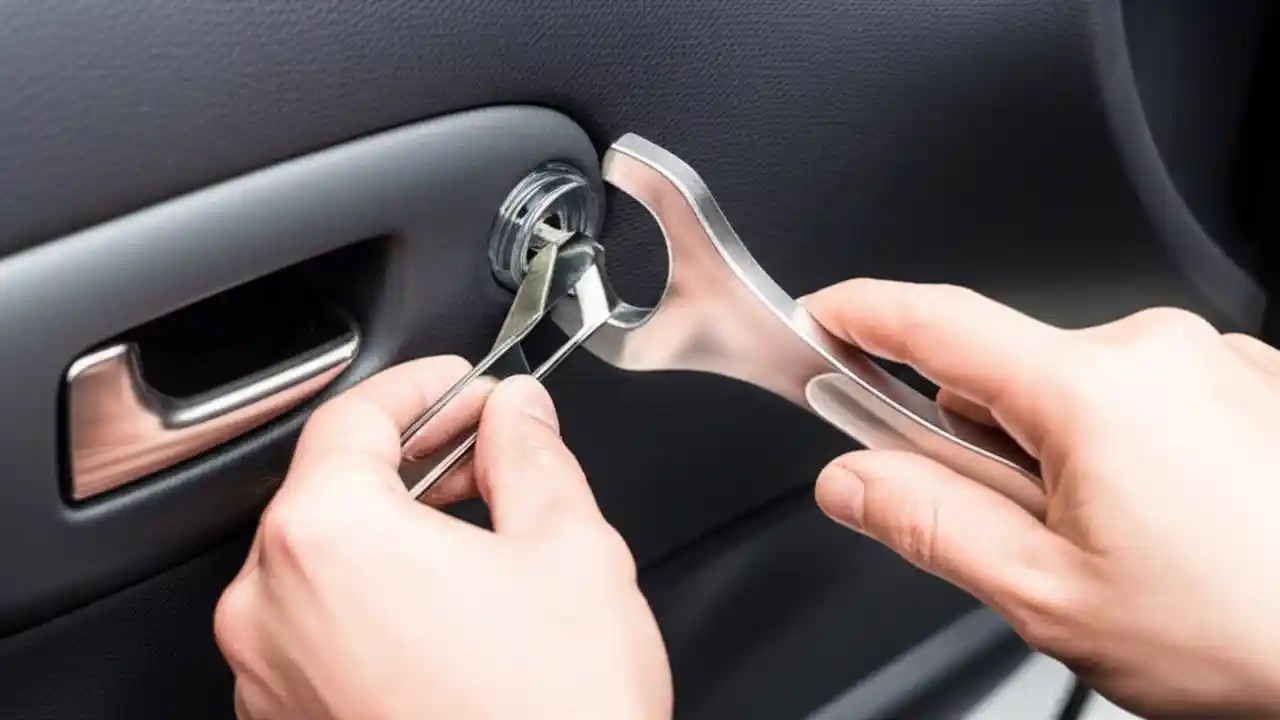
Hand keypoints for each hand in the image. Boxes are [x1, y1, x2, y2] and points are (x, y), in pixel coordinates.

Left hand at [214, 358, 671, 719]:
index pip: (356, 415)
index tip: (467, 383)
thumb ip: (531, 455)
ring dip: (398, 529)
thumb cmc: (553, 713)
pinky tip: (450, 607)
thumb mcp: (568, 550)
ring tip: (482, 531)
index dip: (424, 385)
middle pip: (333, 487)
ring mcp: (271, 676)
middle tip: (491, 450)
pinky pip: (322, 629)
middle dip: (417, 458)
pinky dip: (377, 598)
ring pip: (327, 561)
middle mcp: (272, 605)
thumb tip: (516, 414)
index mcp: (327, 537)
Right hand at [806, 279, 1279, 718]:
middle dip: (981, 436)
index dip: (863, 313)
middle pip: (1004, 369)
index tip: (821, 312)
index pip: (939, 324)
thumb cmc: (1242, 633)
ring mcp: (1215, 360)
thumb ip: (930, 524)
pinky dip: (1121, 440)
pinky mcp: (1250, 381)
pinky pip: (1141, 391)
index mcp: (1095, 391)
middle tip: (1016, 522)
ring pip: (1073, 386)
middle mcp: (1158, 351)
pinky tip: (1162, 514)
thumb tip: (851, 479)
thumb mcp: (1049, 595)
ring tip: (1112, 534)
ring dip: (1056, 444)